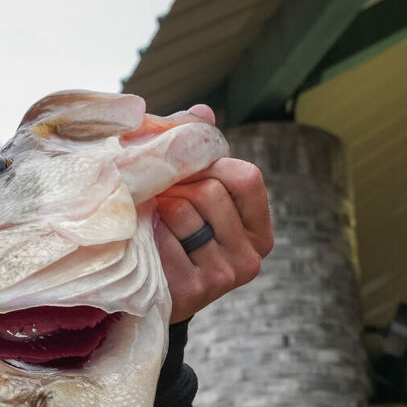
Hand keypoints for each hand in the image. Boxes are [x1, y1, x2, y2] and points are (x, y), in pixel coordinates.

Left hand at [154, 106, 273, 323]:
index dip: (210, 166)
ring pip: (185, 211)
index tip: (186, 174)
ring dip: (159, 209)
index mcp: (259, 231)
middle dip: (177, 187)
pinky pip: (165, 239)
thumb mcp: (192, 196)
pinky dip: (149, 234)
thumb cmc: (174, 238)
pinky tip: (147, 245)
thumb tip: (202, 111)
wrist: (150, 295)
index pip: (246, 177)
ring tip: (153, 220)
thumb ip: (200, 155)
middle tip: (159, 199)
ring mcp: (225, 276)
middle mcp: (251, 256)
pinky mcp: (195, 290)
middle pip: (211, 191)